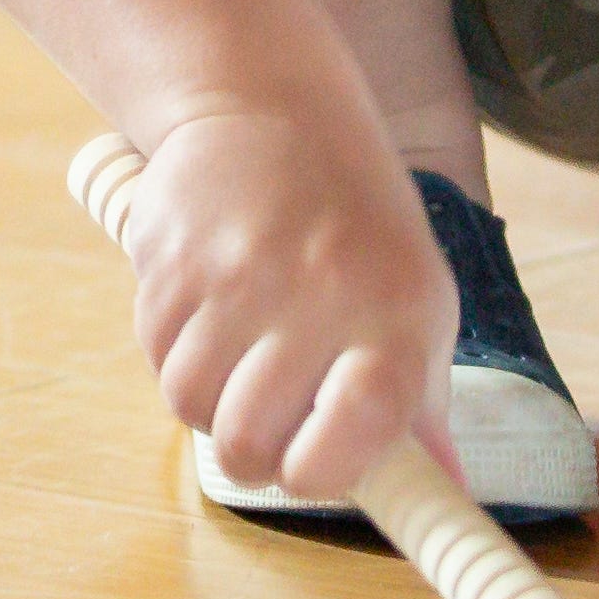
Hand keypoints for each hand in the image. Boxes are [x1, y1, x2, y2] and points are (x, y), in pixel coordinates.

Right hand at [120, 106, 452, 502]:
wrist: (267, 109)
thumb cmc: (358, 222)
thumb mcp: (416, 297)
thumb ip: (420, 401)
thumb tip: (444, 489)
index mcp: (397, 310)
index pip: (363, 427)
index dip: (325, 474)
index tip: (315, 468)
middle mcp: (318, 290)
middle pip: (249, 441)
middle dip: (254, 455)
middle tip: (270, 427)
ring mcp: (236, 273)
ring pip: (190, 403)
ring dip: (209, 403)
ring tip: (238, 363)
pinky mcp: (170, 257)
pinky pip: (154, 353)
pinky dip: (176, 353)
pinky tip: (206, 316)